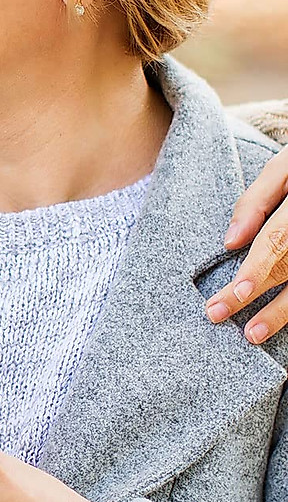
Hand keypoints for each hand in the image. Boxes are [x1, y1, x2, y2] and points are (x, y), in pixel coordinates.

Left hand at [206, 147, 287, 342]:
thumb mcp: (285, 167)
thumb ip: (257, 200)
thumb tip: (231, 241)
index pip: (277, 240)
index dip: (258, 269)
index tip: (235, 292)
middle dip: (257, 296)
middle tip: (220, 316)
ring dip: (282, 313)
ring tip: (254, 334)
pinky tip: (279, 321)